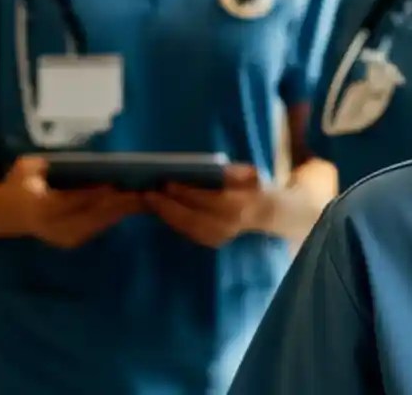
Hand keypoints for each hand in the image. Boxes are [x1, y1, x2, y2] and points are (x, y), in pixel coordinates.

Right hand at [2, 156, 143, 248]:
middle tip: (142, 192)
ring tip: (145, 198)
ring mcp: (63, 237)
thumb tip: (81, 160)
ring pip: (98, 223)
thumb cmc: (20, 183)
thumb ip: (49, 165)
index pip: (72, 201)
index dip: (94, 194)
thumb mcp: (30, 167)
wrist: (8, 213)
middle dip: (118, 204)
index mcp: (40, 206)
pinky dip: (115, 216)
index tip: (116, 185)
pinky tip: (132, 206)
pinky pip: (97, 227)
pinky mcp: (72, 240)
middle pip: (91, 215)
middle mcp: (53, 226)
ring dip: (123, 211)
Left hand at [144, 164, 266, 247]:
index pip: (209, 200)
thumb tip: (219, 170)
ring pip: (186, 227)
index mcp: (238, 206)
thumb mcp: (251, 174)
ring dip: (164, 214)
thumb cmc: (253, 187)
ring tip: (147, 199)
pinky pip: (186, 230)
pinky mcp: (210, 240)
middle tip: (148, 193)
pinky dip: (171, 219)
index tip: (168, 183)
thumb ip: (236, 172)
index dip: (187, 193)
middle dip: (168, 205)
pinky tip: (158, 208)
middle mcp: (227, 226)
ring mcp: (217, 236)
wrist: (264, 212)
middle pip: (192, 217)